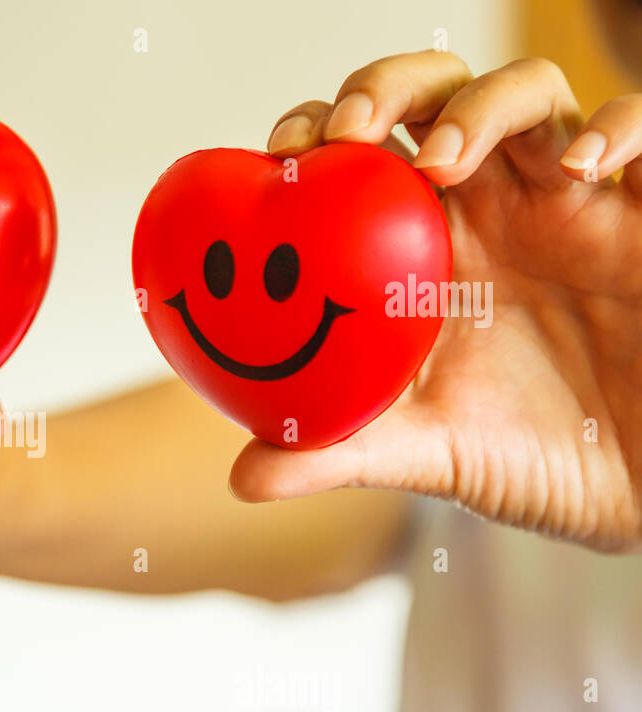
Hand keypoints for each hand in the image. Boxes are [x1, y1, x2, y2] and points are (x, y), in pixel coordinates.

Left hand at [232, 52, 641, 551]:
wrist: (636, 484)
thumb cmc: (533, 455)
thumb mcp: (430, 453)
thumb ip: (341, 452)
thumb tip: (244, 477)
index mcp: (424, 248)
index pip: (361, 153)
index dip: (318, 131)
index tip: (282, 155)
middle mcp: (492, 209)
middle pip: (433, 98)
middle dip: (385, 89)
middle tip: (347, 133)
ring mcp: (571, 204)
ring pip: (527, 94)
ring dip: (479, 107)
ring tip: (440, 163)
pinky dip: (619, 127)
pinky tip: (580, 170)